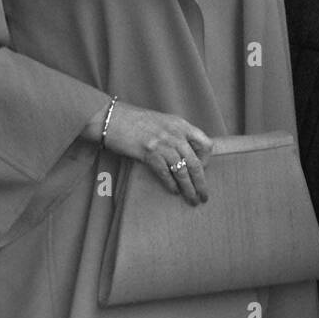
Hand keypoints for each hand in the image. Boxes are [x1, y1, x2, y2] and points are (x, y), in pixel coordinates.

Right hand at [97, 102, 213, 204]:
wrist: (111, 117)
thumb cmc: (135, 121)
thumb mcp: (162, 122)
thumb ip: (176, 134)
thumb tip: (186, 154)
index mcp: (181, 124)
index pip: (206, 144)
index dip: (207, 159)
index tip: (203, 169)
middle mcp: (175, 134)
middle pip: (196, 163)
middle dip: (201, 183)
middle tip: (204, 196)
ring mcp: (162, 143)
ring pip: (182, 171)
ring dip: (188, 189)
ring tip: (192, 200)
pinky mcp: (148, 152)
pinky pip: (165, 173)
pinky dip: (171, 184)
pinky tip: (174, 192)